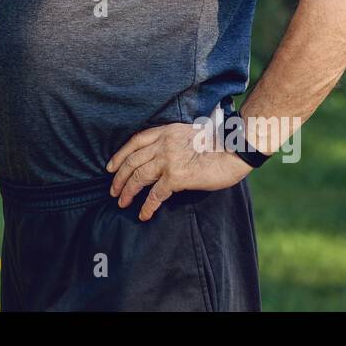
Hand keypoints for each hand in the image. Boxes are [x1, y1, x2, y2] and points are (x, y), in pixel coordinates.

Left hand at [105, 121, 251, 221]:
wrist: (234, 149)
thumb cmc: (218, 144)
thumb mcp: (189, 134)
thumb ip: (173, 142)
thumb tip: (161, 157)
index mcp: (166, 131)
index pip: (135, 142)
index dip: (120, 155)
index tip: (110, 167)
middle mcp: (163, 144)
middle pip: (132, 161)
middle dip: (119, 177)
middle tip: (113, 190)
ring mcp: (168, 160)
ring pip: (138, 177)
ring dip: (127, 191)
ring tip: (122, 203)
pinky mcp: (176, 177)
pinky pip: (155, 194)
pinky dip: (147, 206)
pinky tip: (143, 214)